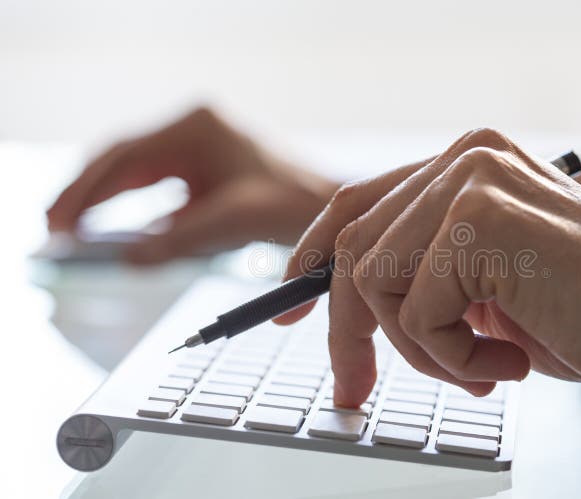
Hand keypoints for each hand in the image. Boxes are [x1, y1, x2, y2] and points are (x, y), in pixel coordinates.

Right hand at [47, 107, 338, 263]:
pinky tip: (113, 228)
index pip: (125, 155)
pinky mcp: (205, 165)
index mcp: (197, 126)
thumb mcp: (231, 223)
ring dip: (105, 200)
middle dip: (88, 194)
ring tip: (70, 231)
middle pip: (123, 159)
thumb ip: (177, 240)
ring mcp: (198, 144)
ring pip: (136, 171)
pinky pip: (157, 184)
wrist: (329, 206)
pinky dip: (133, 207)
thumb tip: (126, 259)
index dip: (86, 189)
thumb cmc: (292, 205)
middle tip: (54, 229)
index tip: (60, 222)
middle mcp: (193, 127)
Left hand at [276, 128, 580, 406]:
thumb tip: (352, 302)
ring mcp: (473, 183)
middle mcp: (465, 159)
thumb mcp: (491, 285)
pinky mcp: (481, 222)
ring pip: (376, 285)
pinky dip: (453, 359)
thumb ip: (429, 274)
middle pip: (355, 248)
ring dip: (421, 350)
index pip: (358, 204)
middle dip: (349, 331)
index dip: (312, 259)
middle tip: (354, 387)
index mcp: (466, 165)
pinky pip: (417, 313)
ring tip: (482, 366)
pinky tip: (508, 361)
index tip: (291, 308)